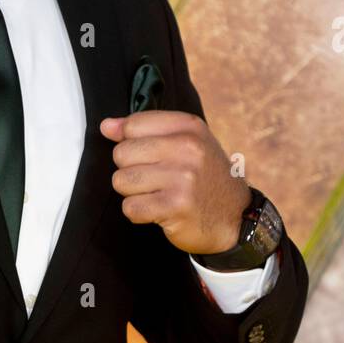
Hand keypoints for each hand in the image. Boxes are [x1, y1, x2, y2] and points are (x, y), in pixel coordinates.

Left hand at [99, 110, 249, 254]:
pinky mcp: (175, 207)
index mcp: (189, 127)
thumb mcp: (186, 144)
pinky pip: (131, 207)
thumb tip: (106, 126)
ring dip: (133, 193)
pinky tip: (158, 211)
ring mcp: (183, 178)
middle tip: (154, 179)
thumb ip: (144, 131)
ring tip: (156, 194)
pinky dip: (138, 213)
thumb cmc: (204, 178)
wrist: (237, 218)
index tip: (146, 156)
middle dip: (130, 170)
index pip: (133, 124)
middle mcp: (188, 149)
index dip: (130, 142)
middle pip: (122, 154)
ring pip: (122, 181)